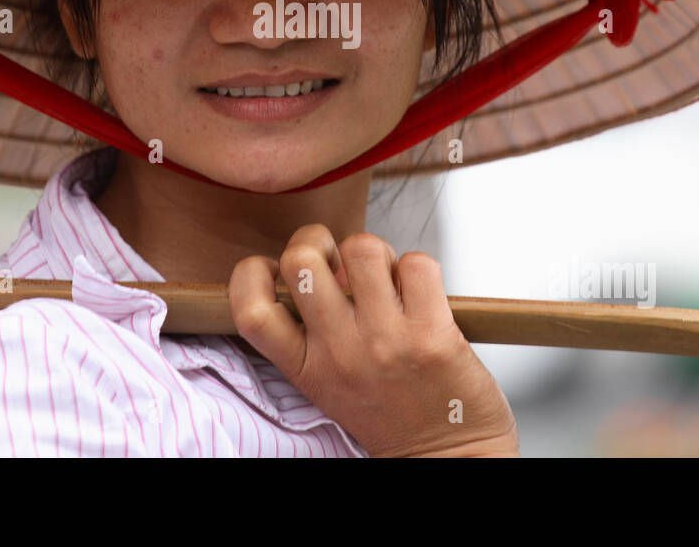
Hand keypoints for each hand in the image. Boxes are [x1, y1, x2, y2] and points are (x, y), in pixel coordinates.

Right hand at [229, 224, 519, 457]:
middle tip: (336, 261)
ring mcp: (385, 342)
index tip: (273, 268)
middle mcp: (339, 353)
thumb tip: (325, 268)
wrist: (448, 458)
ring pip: (362, 247)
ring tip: (385, 279)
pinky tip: (420, 294)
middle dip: (317, 240)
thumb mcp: (329, 384)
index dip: (252, 272)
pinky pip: (417, 264)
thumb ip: (315, 331)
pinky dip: (419, 268)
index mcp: (305, 368)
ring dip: (375, 252)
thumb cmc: (391, 416)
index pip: (250, 309)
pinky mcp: (433, 335)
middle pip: (301, 259)